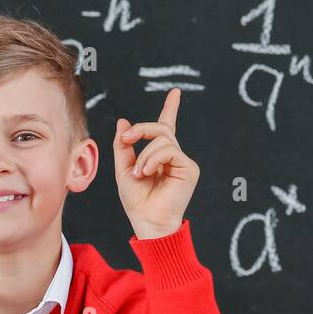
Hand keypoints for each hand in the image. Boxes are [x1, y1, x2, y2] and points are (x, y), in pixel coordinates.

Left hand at [112, 88, 199, 238]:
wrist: (147, 220)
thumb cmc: (136, 200)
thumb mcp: (123, 168)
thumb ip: (123, 146)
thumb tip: (123, 122)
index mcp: (159, 155)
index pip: (166, 127)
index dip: (171, 108)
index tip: (175, 93)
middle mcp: (173, 156)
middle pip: (160, 128)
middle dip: (141, 129)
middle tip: (126, 139)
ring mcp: (182, 161)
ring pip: (163, 138)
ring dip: (144, 153)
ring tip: (139, 172)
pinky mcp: (189, 168)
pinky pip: (169, 149)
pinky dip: (153, 158)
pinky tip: (147, 172)